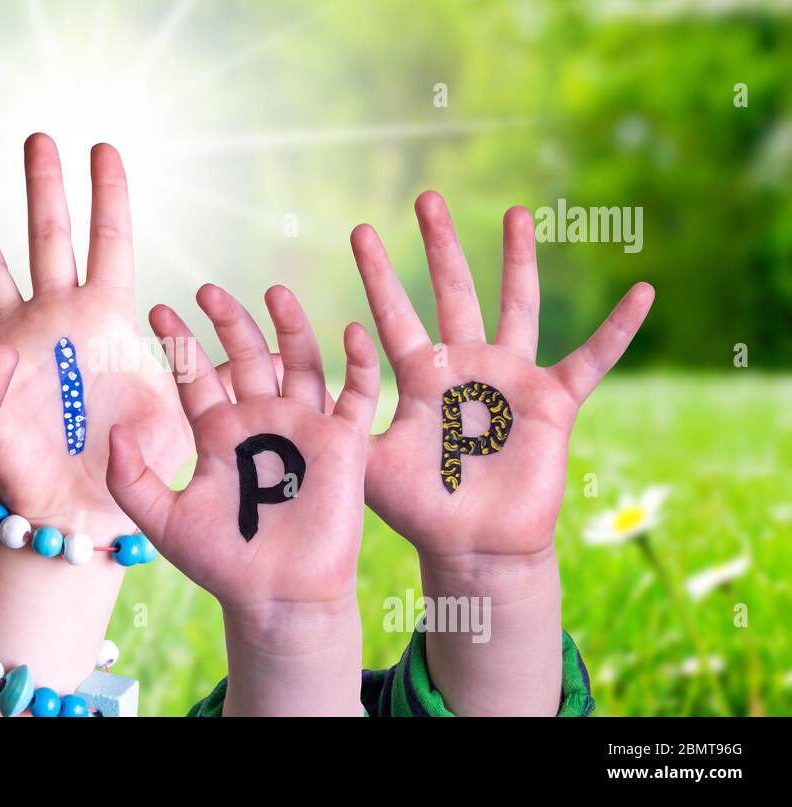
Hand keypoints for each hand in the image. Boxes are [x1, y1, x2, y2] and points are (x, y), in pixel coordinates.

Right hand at [0, 135, 190, 713]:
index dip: (107, 193)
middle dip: (42, 187)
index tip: (104, 145)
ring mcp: (13, 343)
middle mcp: (57, 318)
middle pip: (47, 238)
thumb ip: (189, 381)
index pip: (110, 240)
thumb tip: (202, 348)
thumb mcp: (179, 418)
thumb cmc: (140, 467)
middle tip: (37, 136)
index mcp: (107, 317)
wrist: (88, 513)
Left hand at [107, 284, 379, 714]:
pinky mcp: (342, 443)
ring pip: (298, 362)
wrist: (279, 596)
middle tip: (207, 289)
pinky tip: (351, 331)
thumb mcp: (165, 520)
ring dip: (289, 327)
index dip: (179, 344)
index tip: (157, 311)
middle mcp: (259, 422)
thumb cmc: (223, 563)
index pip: (196, 377)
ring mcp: (303, 428)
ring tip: (273, 291)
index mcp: (218, 434)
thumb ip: (133, 479)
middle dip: (228, 322)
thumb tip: (117, 431)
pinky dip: (358, 364)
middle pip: (244, 357)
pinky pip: (355, 395)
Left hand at [352, 191, 652, 559]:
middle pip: (452, 292)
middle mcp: (466, 366)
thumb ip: (347, 416)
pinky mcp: (553, 403)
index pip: (394, 313)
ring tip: (515, 212)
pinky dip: (618, 330)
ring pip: (516, 306)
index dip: (378, 274)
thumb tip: (330, 355)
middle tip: (425, 197)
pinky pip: (593, 360)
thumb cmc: (419, 509)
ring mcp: (511, 379)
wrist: (474, 545)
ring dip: (517, 260)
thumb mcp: (369, 462)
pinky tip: (643, 292)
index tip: (360, 231)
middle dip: (439, 246)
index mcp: (422, 376)